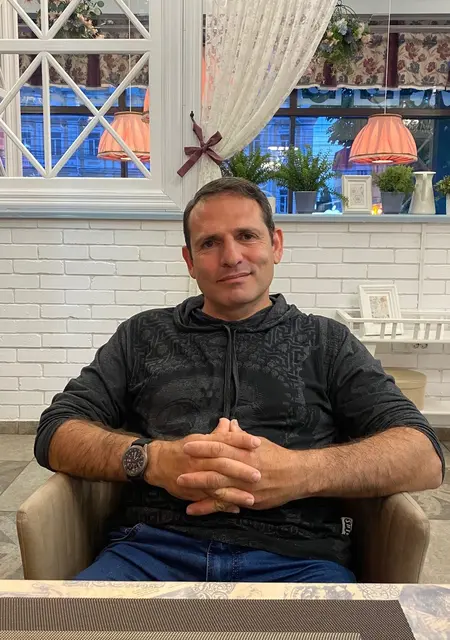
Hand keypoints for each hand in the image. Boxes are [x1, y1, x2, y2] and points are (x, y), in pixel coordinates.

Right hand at [147, 418, 261, 512]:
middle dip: (240, 470)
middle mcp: (200, 460)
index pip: (225, 440)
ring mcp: (197, 477)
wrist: (158, 463)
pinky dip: (222, 505)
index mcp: (203, 444)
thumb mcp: (198, 437)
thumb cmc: (182, 449)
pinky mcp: (193, 492)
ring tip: (252, 498)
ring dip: (235, 493)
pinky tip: (236, 509)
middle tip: (259, 475)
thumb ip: (216, 434)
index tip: (257, 443)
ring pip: (217, 485)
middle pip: (222, 464)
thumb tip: (229, 422)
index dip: (241, 441)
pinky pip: (209, 500)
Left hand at [178, 420, 301, 515]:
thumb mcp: (259, 442)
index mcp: (246, 452)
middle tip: (177, 467)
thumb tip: (227, 423)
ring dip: (198, 487)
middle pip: (216, 467)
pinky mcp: (248, 501)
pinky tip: (192, 509)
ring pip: (218, 487)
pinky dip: (207, 507)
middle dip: (196, 467)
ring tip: (180, 485)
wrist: (298, 476)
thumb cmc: (277, 456)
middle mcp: (244, 469)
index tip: (187, 445)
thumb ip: (240, 436)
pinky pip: (225, 504)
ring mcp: (245, 487)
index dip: (203, 446)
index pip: (221, 446)